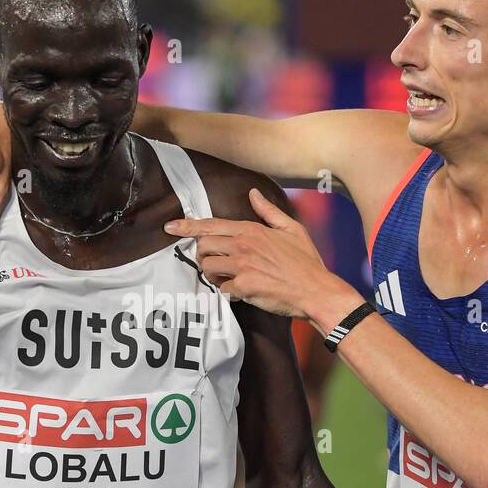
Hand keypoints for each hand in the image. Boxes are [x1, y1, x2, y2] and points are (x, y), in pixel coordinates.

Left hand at [164, 188, 347, 319]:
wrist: (317, 291)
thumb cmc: (306, 262)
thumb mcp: (292, 229)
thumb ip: (269, 211)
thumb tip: (253, 194)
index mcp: (252, 230)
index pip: (211, 224)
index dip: (187, 226)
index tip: (170, 227)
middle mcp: (244, 245)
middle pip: (203, 245)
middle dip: (204, 255)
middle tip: (218, 264)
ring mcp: (243, 266)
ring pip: (207, 267)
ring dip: (213, 276)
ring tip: (229, 279)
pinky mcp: (244, 287)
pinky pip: (222, 290)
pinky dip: (228, 293)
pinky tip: (242, 293)